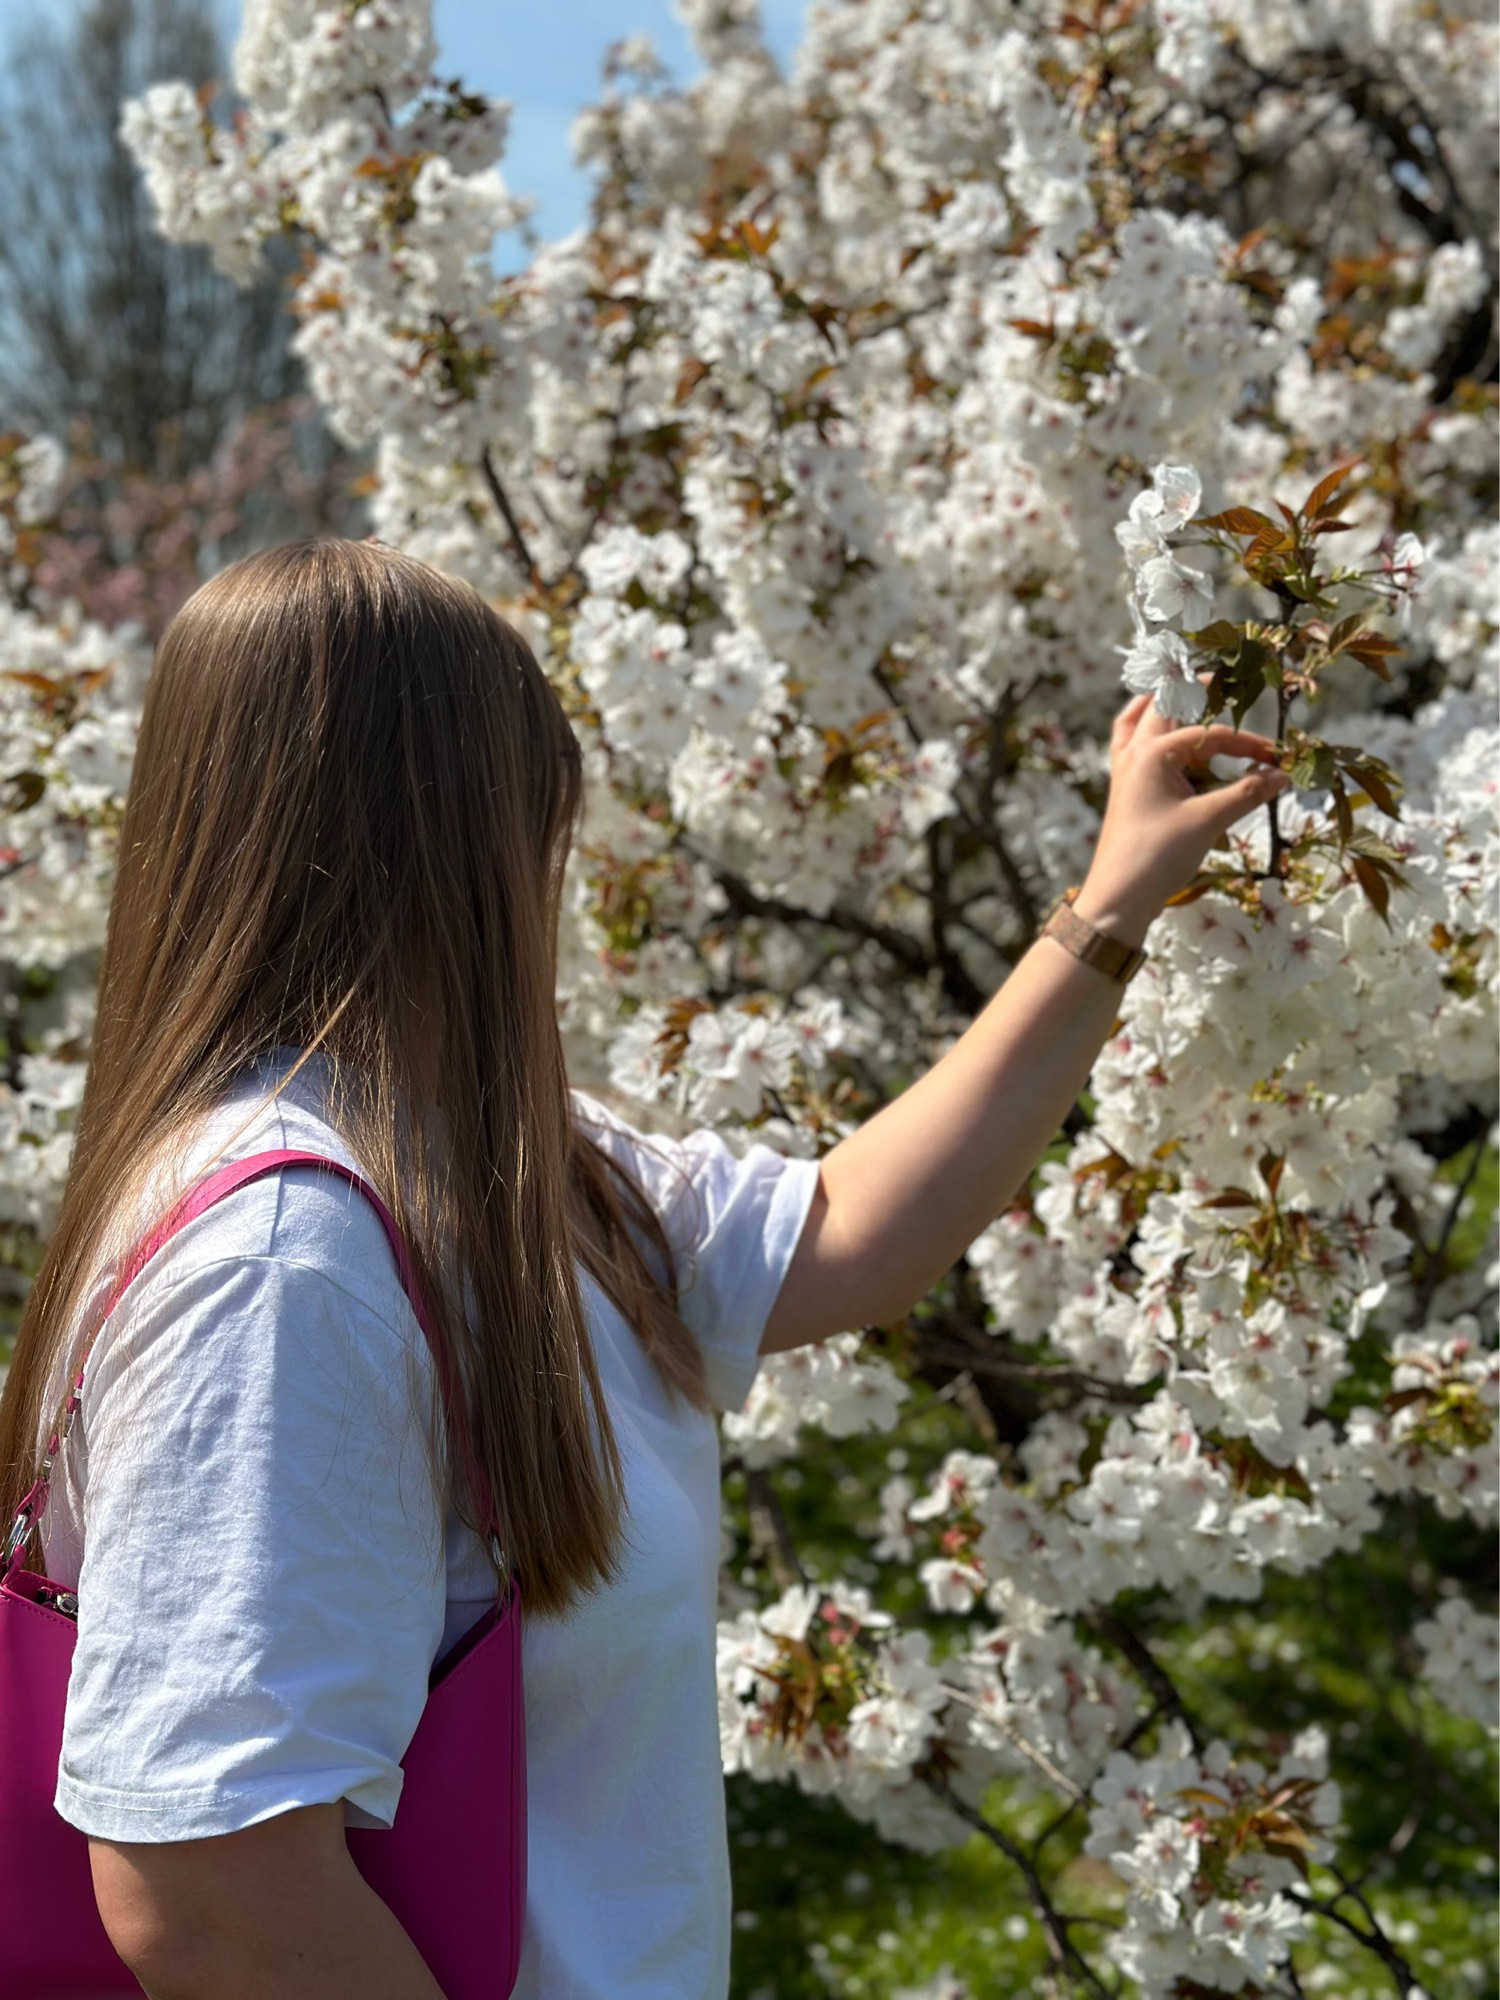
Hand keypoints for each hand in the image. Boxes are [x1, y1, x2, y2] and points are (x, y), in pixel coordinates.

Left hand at [1074, 685, 1290, 944]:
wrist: (1117, 899)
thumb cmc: (1157, 856)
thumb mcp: (1208, 822)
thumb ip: (1247, 793)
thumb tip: (1283, 775)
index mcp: (1152, 753)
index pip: (1210, 735)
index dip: (1248, 743)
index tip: (1278, 756)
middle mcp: (1134, 754)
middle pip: (1165, 707)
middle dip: (1195, 691)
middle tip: (1222, 677)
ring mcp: (1125, 772)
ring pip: (1138, 723)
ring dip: (1161, 706)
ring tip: (1183, 691)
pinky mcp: (1125, 791)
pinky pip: (1130, 747)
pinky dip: (1146, 733)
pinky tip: (1159, 734)